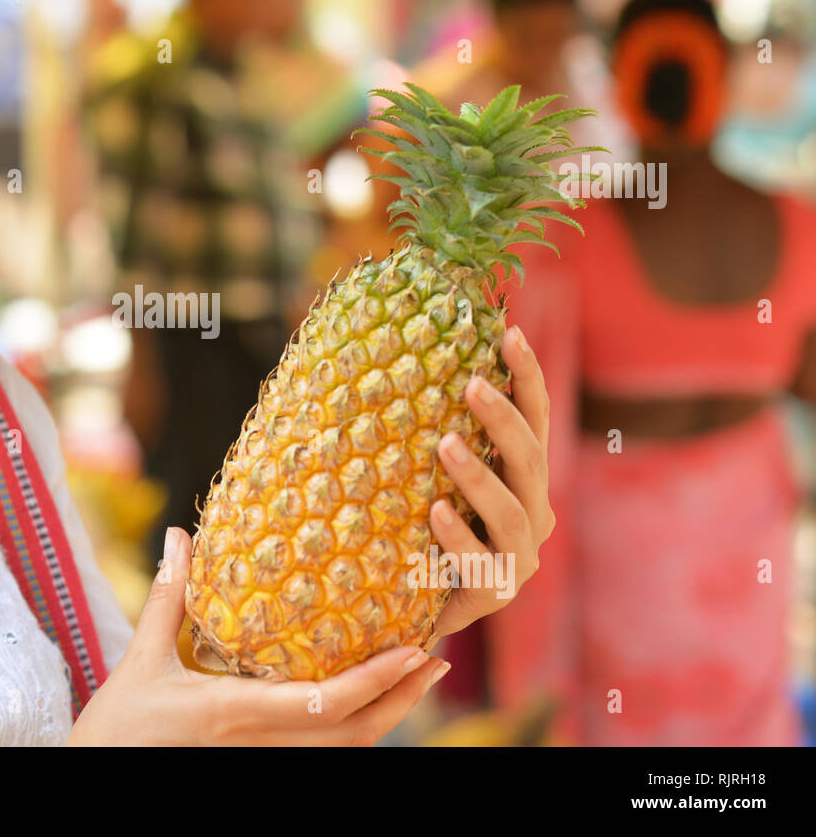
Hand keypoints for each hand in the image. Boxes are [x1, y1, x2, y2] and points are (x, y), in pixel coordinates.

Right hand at [67, 527, 450, 745]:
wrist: (93, 779)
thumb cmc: (114, 727)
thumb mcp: (140, 659)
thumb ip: (168, 598)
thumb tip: (180, 537)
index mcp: (234, 712)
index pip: (324, 705)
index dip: (376, 681)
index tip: (414, 650)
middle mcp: (257, 746)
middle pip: (352, 737)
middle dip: (401, 700)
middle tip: (436, 659)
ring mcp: (259, 764)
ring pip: (342, 753)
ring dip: (385, 717)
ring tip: (414, 676)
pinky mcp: (254, 768)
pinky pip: (318, 756)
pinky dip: (352, 731)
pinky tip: (363, 704)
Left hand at [425, 324, 554, 647]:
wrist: (414, 608)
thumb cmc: (423, 529)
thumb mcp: (433, 475)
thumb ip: (440, 434)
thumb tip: (405, 362)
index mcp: (525, 478)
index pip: (535, 418)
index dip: (527, 376)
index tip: (511, 331)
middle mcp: (533, 514)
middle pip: (530, 458)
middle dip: (504, 418)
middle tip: (472, 384)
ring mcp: (519, 557)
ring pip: (511, 510)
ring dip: (479, 474)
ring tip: (445, 444)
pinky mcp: (494, 592)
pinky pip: (479, 560)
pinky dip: (458, 535)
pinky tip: (437, 513)